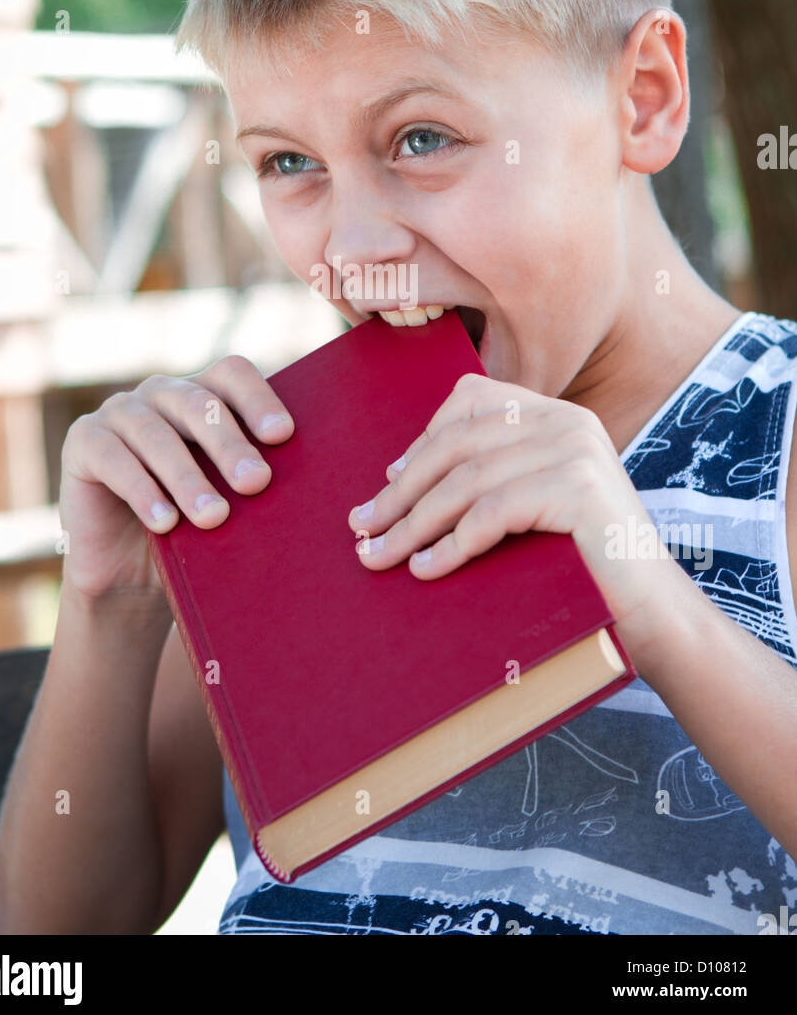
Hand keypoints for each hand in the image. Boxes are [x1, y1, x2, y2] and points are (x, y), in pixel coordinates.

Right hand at [59, 357, 293, 602]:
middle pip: (198, 403)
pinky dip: (142, 490)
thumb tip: (298, 484)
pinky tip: (164, 522)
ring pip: (155, 432)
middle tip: (256, 484)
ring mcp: (119, 412)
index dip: (257, 398)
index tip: (283, 436)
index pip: (231, 374)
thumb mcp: (226, 502)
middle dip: (229, 444)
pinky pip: (113, 458)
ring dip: (187, 476)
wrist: (128, 574)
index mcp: (202, 396)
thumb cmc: (190, 532)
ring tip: (214, 517)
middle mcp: (161, 394)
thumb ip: (248, 481)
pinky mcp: (82, 440)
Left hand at [346, 372, 677, 641]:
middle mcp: (568, 421)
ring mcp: (575, 450)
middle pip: (458, 442)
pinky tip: (425, 569)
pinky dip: (450, 544)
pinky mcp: (577, 489)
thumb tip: (397, 480)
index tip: (388, 484)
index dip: (422, 441)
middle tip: (361, 528)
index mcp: (557, 415)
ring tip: (378, 556)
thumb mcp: (534, 505)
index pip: (472, 400)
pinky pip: (491, 512)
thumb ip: (492, 480)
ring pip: (467, 480)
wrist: (655, 614)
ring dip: (412, 523)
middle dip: (401, 490)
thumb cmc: (583, 568)